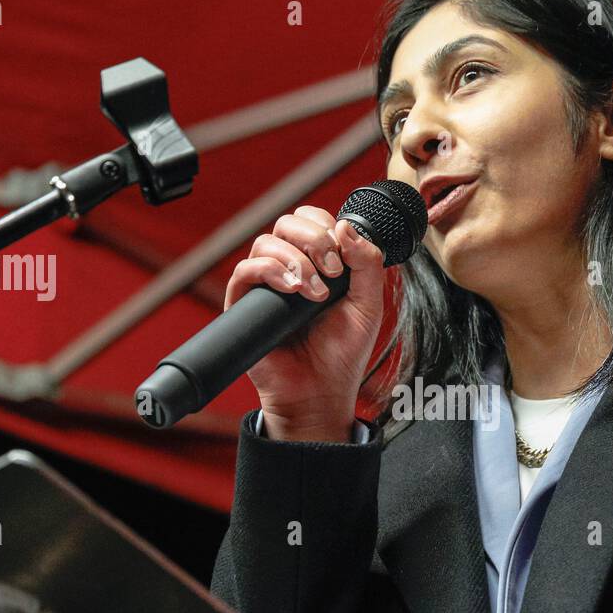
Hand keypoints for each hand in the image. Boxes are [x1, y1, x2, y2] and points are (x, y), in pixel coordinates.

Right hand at [224, 207, 387, 428]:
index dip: (327, 227)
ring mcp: (265, 285)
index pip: (313, 220)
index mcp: (317, 263)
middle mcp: (289, 268)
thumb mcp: (368, 304)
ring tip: (314, 293)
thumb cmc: (342, 352)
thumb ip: (368, 263)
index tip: (343, 258)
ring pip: (266, 242)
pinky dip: (270, 271)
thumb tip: (347, 225)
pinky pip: (245, 270)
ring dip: (296, 260)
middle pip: (287, 223)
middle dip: (314, 239)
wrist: (321, 392)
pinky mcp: (244, 304)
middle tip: (332, 270)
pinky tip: (293, 290)